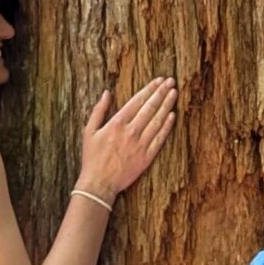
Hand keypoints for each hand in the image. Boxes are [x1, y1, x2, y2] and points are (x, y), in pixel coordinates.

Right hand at [78, 77, 177, 202]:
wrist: (99, 183)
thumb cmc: (92, 158)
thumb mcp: (89, 131)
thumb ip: (99, 110)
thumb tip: (107, 93)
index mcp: (116, 123)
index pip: (137, 101)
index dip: (149, 89)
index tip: (158, 81)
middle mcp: (131, 131)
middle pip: (150, 107)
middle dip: (161, 93)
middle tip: (171, 81)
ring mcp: (141, 144)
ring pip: (157, 121)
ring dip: (167, 105)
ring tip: (174, 93)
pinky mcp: (147, 157)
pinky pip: (160, 138)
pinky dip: (167, 126)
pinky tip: (172, 116)